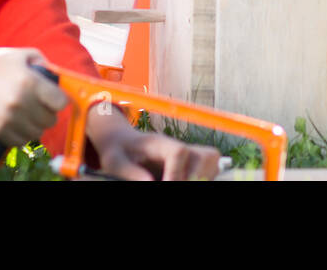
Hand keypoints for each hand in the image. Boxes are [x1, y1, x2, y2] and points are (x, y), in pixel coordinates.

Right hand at [0, 47, 69, 147]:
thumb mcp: (20, 55)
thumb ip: (42, 62)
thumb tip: (57, 77)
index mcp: (29, 82)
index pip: (60, 102)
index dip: (59, 101)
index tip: (54, 98)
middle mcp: (20, 102)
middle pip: (50, 120)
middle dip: (47, 113)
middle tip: (40, 107)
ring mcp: (7, 119)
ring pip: (36, 133)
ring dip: (35, 126)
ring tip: (28, 115)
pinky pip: (19, 141)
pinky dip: (21, 135)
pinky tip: (17, 124)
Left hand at [84, 111, 222, 180]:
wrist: (122, 141)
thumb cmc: (118, 150)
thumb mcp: (115, 161)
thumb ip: (131, 173)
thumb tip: (150, 184)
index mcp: (159, 143)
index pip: (179, 152)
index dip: (177, 173)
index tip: (166, 185)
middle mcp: (178, 146)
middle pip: (205, 156)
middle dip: (196, 177)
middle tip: (175, 183)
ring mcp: (188, 153)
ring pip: (212, 161)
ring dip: (202, 177)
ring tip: (182, 181)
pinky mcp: (192, 163)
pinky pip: (210, 169)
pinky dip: (202, 177)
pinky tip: (184, 180)